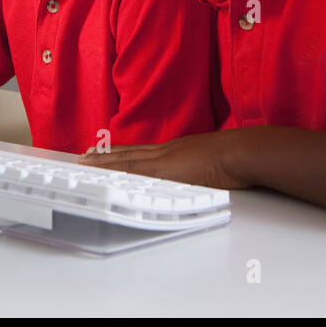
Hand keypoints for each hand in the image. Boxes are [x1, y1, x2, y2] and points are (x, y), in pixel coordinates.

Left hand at [79, 130, 251, 189]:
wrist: (241, 151)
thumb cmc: (234, 155)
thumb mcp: (212, 156)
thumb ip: (199, 163)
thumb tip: (199, 170)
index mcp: (176, 149)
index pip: (142, 150)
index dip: (122, 151)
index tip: (106, 151)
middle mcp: (167, 151)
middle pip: (129, 153)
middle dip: (106, 156)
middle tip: (84, 156)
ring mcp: (165, 160)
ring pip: (127, 160)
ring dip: (105, 162)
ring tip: (86, 163)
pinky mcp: (167, 171)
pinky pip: (135, 173)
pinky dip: (118, 174)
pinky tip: (105, 177)